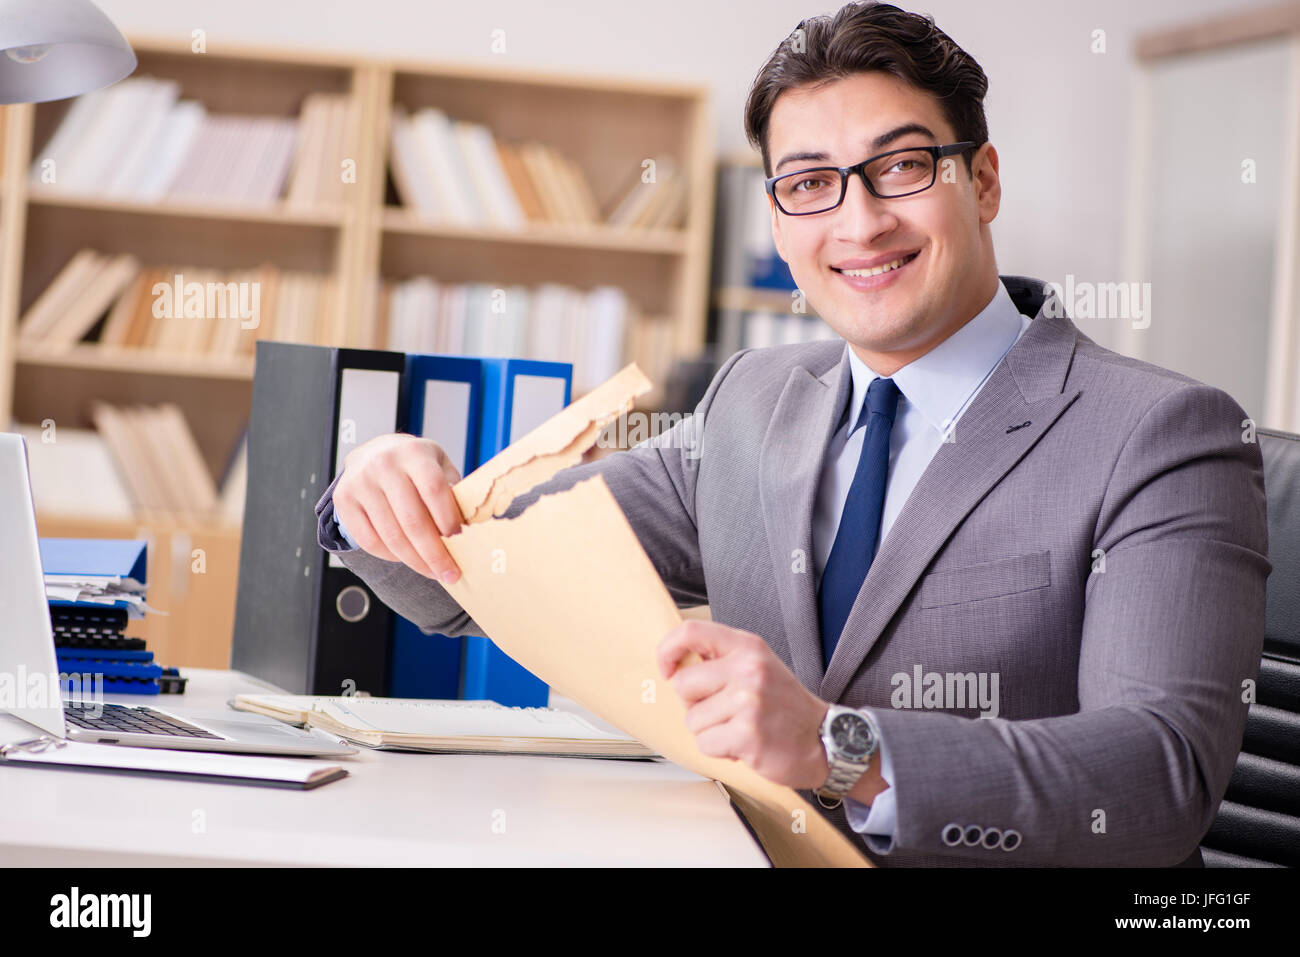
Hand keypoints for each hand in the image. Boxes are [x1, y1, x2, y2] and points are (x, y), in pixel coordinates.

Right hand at [332, 433, 464, 582]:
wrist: (373, 453)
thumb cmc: (414, 464)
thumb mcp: (438, 464)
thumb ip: (452, 490)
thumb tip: (468, 530)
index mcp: (413, 453)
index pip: (434, 489)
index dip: (448, 518)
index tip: (460, 541)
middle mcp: (383, 465)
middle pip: (412, 520)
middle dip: (434, 554)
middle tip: (450, 573)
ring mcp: (360, 483)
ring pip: (391, 536)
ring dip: (415, 561)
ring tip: (432, 572)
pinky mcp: (344, 501)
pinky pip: (369, 541)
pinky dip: (391, 557)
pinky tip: (407, 559)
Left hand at [658, 620, 830, 789]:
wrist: (824, 740)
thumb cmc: (784, 706)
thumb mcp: (758, 666)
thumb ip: (722, 659)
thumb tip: (676, 663)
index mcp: (748, 647)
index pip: (691, 631)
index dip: (668, 650)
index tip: (667, 670)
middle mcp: (748, 669)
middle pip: (682, 684)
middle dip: (694, 704)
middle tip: (723, 711)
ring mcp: (748, 701)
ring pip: (692, 719)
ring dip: (710, 731)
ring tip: (739, 728)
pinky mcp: (747, 734)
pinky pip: (705, 744)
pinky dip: (719, 750)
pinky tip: (743, 745)